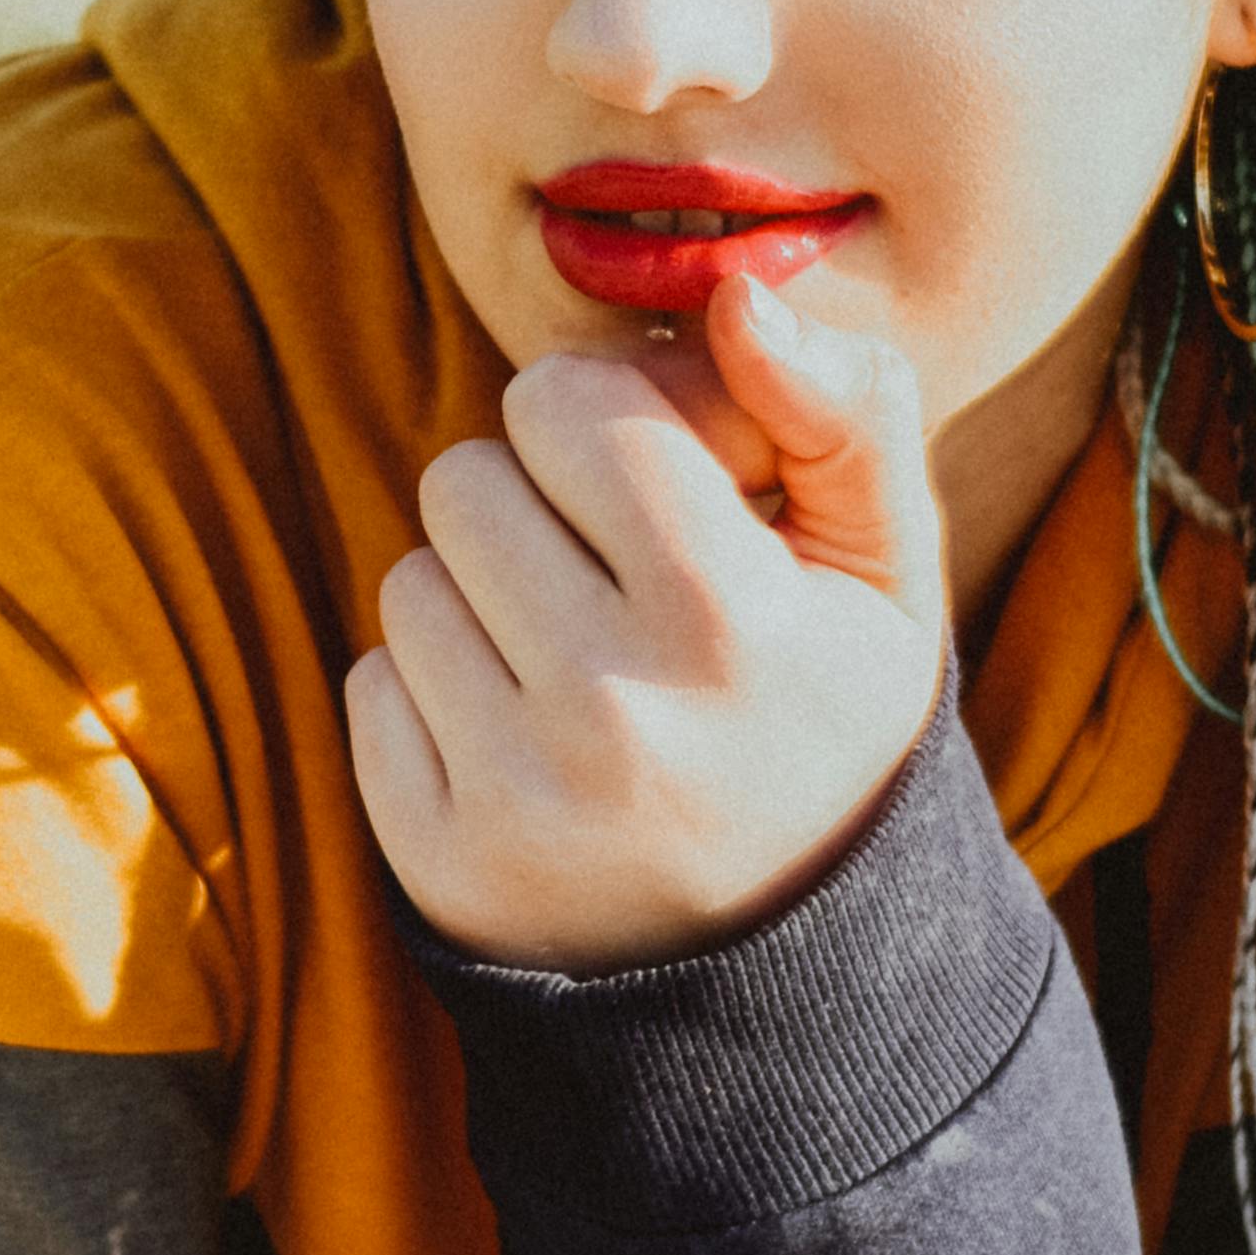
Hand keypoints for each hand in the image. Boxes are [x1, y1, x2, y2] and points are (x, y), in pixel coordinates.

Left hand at [340, 258, 956, 966]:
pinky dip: (433, 698)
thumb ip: (844, 412)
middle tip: (615, 587)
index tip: (658, 491)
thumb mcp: (885, 576)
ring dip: (480, 600)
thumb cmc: (819, 719)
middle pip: (468, 476)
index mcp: (733, 623)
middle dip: (535, 505)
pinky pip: (370, 683)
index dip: (605, 425)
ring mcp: (515, 798)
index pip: (568, 403)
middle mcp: (616, 714)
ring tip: (576, 671)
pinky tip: (526, 747)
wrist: (780, 961)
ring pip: (410, 577)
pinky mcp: (435, 860)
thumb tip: (739, 293)